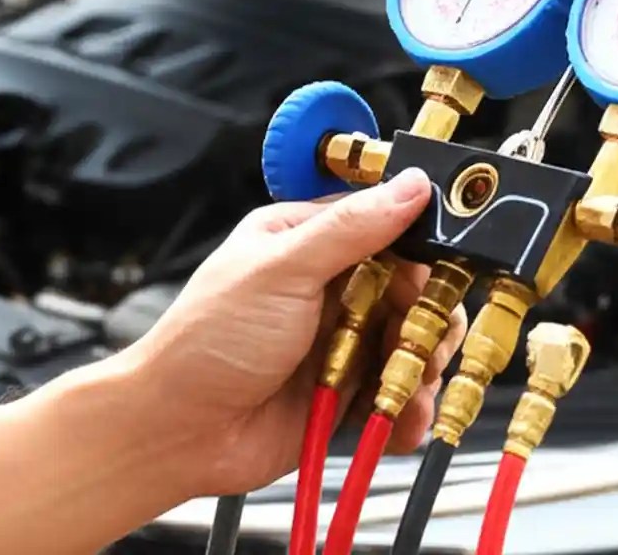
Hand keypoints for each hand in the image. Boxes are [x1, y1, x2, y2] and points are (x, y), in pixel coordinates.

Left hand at [124, 168, 467, 495]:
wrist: (176, 432)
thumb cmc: (207, 342)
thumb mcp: (282, 270)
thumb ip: (352, 228)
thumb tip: (412, 185)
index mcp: (305, 241)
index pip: (385, 227)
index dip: (420, 249)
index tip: (440, 271)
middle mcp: (327, 290)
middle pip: (410, 292)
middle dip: (427, 316)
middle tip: (421, 337)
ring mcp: (338, 344)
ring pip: (411, 346)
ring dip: (422, 365)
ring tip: (408, 383)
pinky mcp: (344, 396)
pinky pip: (396, 398)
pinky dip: (407, 409)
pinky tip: (398, 416)